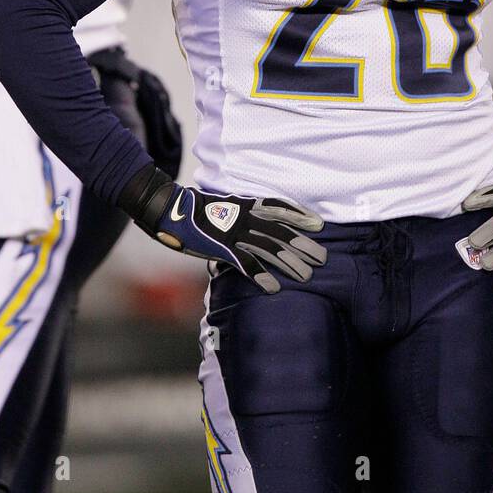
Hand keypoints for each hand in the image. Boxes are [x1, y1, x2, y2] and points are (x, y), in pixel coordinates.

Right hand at [120, 164, 325, 292]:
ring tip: (306, 276)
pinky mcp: (222, 249)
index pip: (279, 208)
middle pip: (281, 231)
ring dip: (290, 263)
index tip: (318, 224)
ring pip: (270, 249)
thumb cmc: (195, 209)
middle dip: (303, 245)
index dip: (300, 215)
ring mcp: (234, 233)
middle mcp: (245, 217)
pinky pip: (246, 264)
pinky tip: (274, 288)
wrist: (169, 208)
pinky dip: (261, 276)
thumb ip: (242, 213)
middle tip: (322, 257)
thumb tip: (257, 222)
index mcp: (246, 204)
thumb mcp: (224, 204)